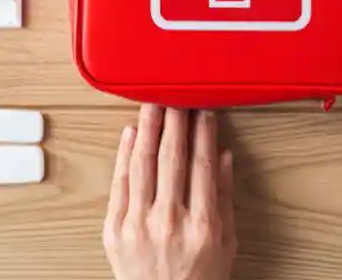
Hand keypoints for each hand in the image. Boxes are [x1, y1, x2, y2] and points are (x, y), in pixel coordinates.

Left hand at [103, 105, 236, 279]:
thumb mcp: (226, 243)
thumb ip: (223, 197)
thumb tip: (222, 156)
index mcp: (202, 226)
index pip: (201, 164)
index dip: (203, 133)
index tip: (204, 112)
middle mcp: (168, 222)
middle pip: (171, 157)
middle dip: (175, 121)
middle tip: (176, 97)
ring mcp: (137, 225)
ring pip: (142, 163)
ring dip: (147, 128)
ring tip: (151, 104)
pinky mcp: (114, 229)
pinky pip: (119, 183)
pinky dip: (123, 154)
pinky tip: (129, 134)